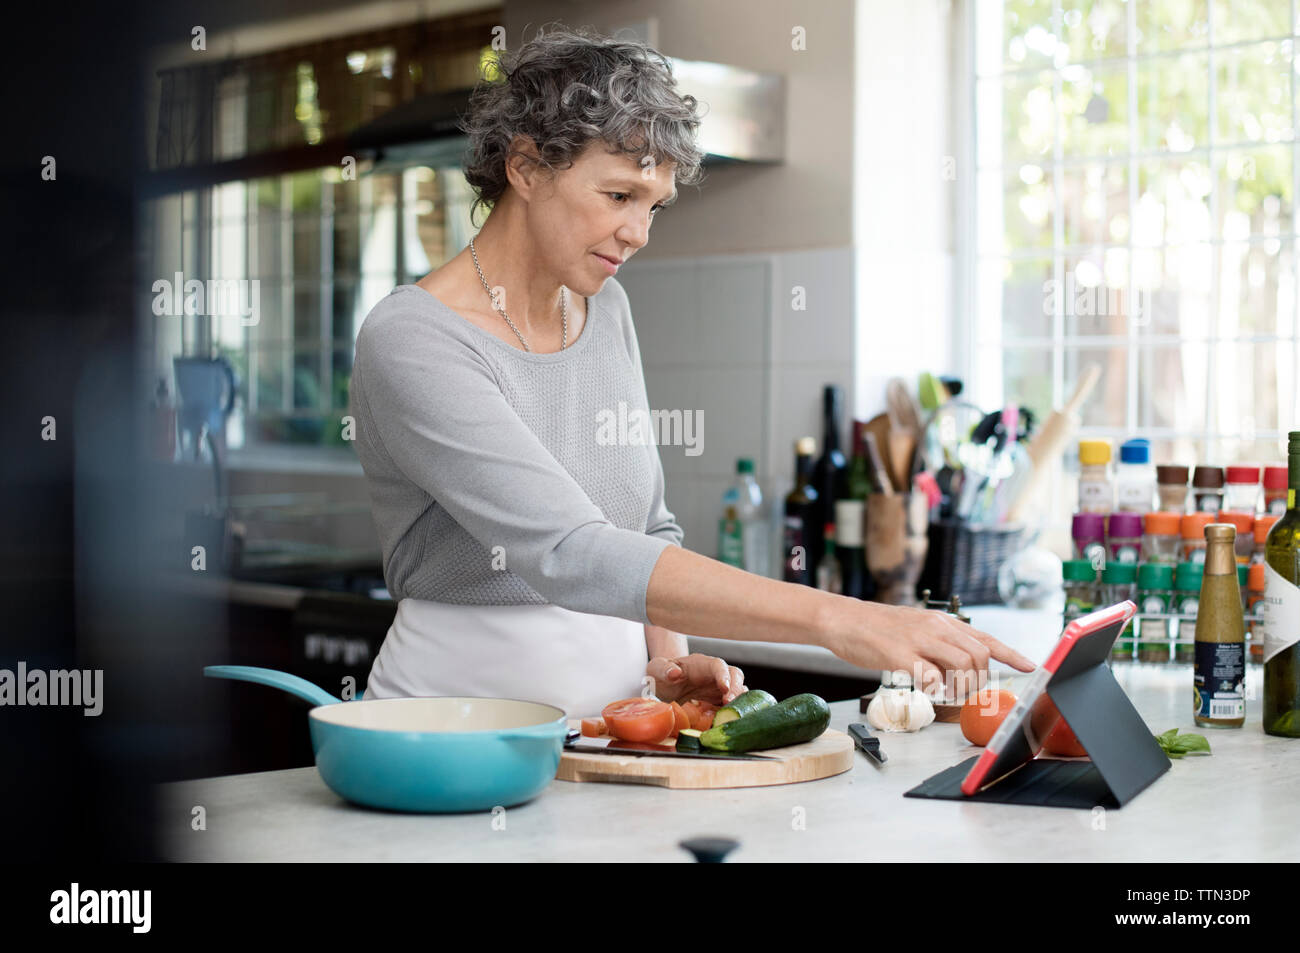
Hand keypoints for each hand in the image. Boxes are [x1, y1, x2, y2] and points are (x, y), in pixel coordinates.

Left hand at [646, 653, 745, 706]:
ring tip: (731, 716)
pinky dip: (733, 714)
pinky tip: (726, 723)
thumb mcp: (657, 669)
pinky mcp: (720, 702)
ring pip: (739, 691)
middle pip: (735, 676)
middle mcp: (715, 674)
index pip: (718, 665)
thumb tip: (674, 673)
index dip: (724, 675)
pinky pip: (733, 706)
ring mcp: (720, 689)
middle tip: (730, 704)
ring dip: (738, 703)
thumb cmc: (663, 674)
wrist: (665, 685)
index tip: (725, 688)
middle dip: (736, 689)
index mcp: (702, 664)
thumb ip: (663, 668)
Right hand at [821, 599, 1035, 697]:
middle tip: (964, 691)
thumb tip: (959, 666)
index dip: (1011, 654)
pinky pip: (930, 676)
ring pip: (962, 665)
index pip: (986, 638)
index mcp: (942, 622)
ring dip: (960, 687)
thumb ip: (939, 643)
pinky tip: (924, 687)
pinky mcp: (899, 654)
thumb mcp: (916, 628)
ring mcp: (918, 639)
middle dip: (980, 679)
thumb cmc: (877, 628)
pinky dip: (934, 688)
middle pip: (979, 655)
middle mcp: (935, 627)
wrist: (843, 619)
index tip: (1030, 667)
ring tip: (945, 691)